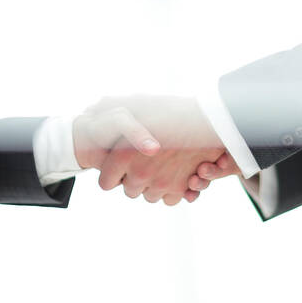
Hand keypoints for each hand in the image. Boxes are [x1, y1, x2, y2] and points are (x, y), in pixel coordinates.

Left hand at [81, 95, 241, 204]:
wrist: (208, 119)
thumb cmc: (173, 109)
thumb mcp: (139, 103)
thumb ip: (114, 106)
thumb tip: (93, 107)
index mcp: (123, 155)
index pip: (106, 183)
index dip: (113, 174)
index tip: (120, 165)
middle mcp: (139, 174)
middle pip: (129, 191)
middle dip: (135, 179)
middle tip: (146, 162)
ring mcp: (160, 184)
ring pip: (149, 196)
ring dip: (154, 185)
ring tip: (164, 165)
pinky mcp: (180, 190)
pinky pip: (169, 199)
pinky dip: (173, 190)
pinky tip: (177, 173)